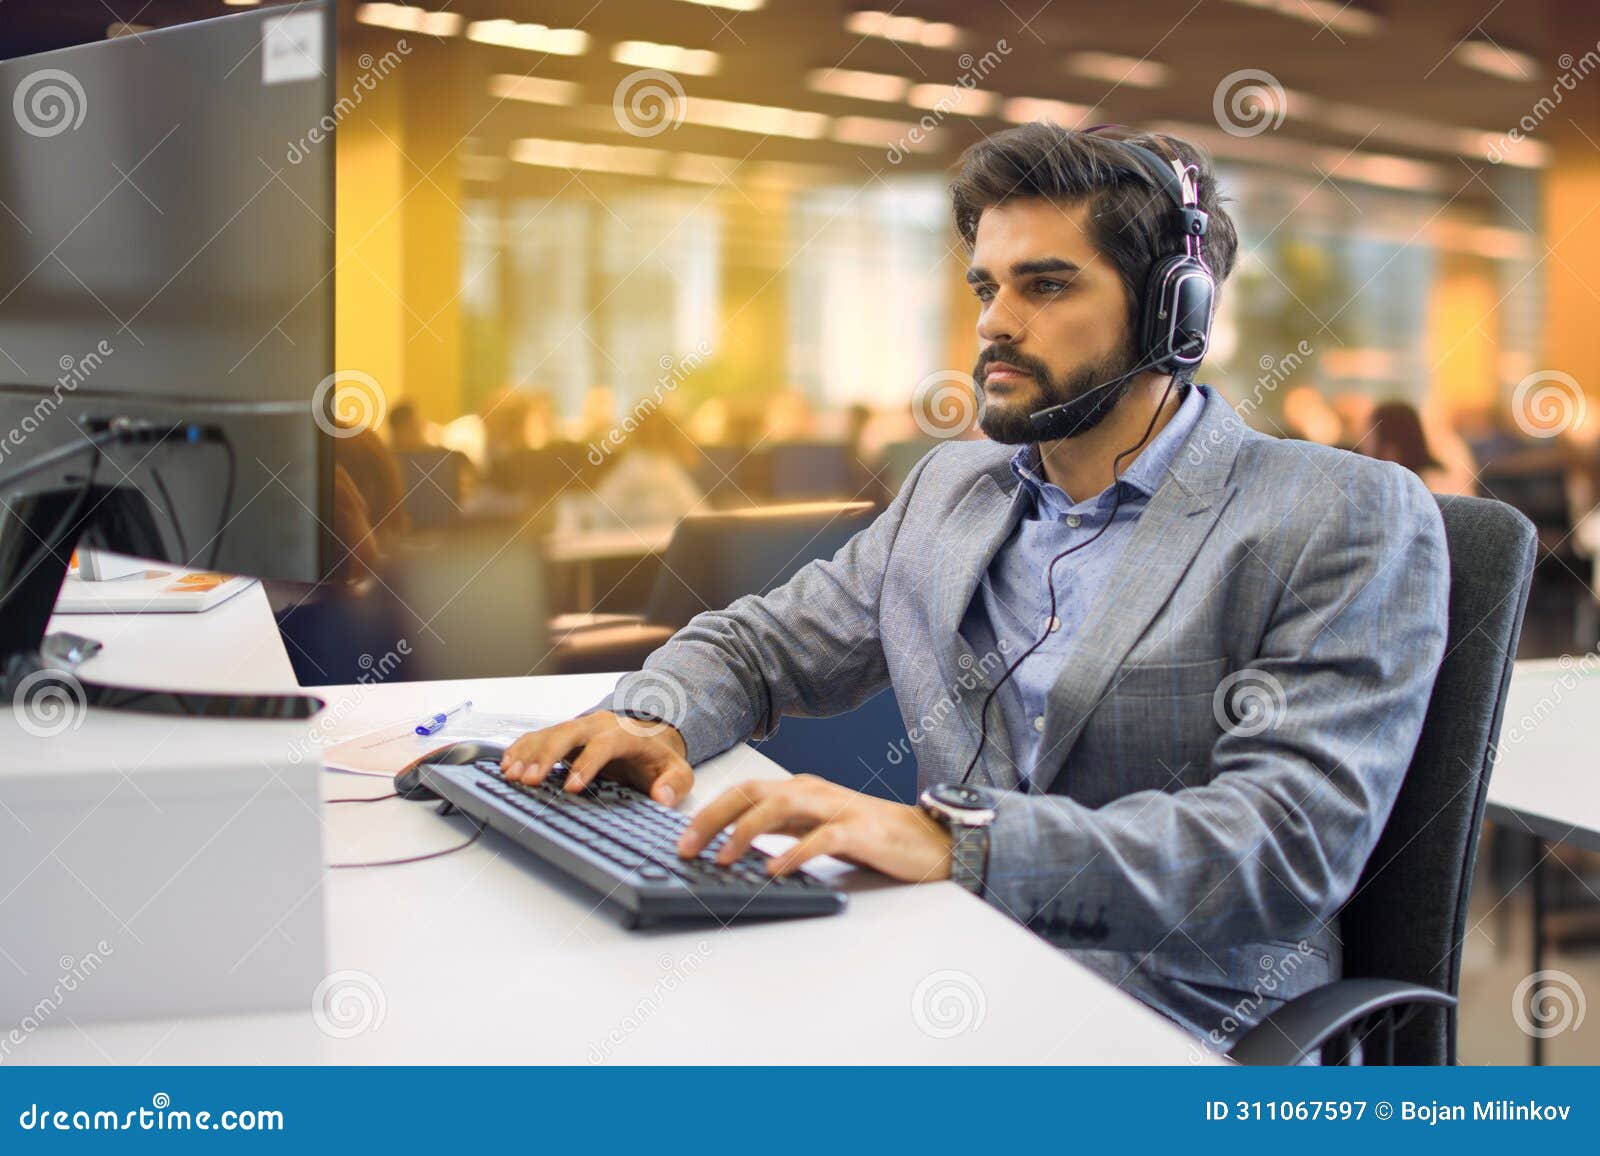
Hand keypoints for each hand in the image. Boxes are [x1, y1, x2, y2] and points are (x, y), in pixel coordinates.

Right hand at [500, 712, 691, 805]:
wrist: (649, 736)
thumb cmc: (659, 758)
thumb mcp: (678, 771)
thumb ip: (674, 784)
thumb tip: (662, 797)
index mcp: (623, 733)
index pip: (602, 746)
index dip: (586, 765)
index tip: (572, 787)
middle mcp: (596, 725)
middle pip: (567, 734)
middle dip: (546, 756)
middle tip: (530, 780)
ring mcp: (577, 727)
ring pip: (548, 734)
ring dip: (528, 754)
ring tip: (511, 775)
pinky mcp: (563, 734)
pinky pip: (538, 737)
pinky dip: (521, 749)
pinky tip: (507, 764)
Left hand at [677, 774, 952, 881]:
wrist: (927, 840)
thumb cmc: (869, 837)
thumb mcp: (815, 830)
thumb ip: (781, 831)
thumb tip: (733, 845)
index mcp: (799, 791)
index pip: (743, 793)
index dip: (708, 813)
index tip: (682, 840)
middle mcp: (813, 792)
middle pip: (752, 793)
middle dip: (713, 818)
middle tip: (686, 848)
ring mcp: (836, 808)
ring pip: (781, 805)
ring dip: (745, 830)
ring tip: (722, 856)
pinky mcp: (859, 831)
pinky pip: (821, 838)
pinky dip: (794, 853)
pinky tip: (774, 870)